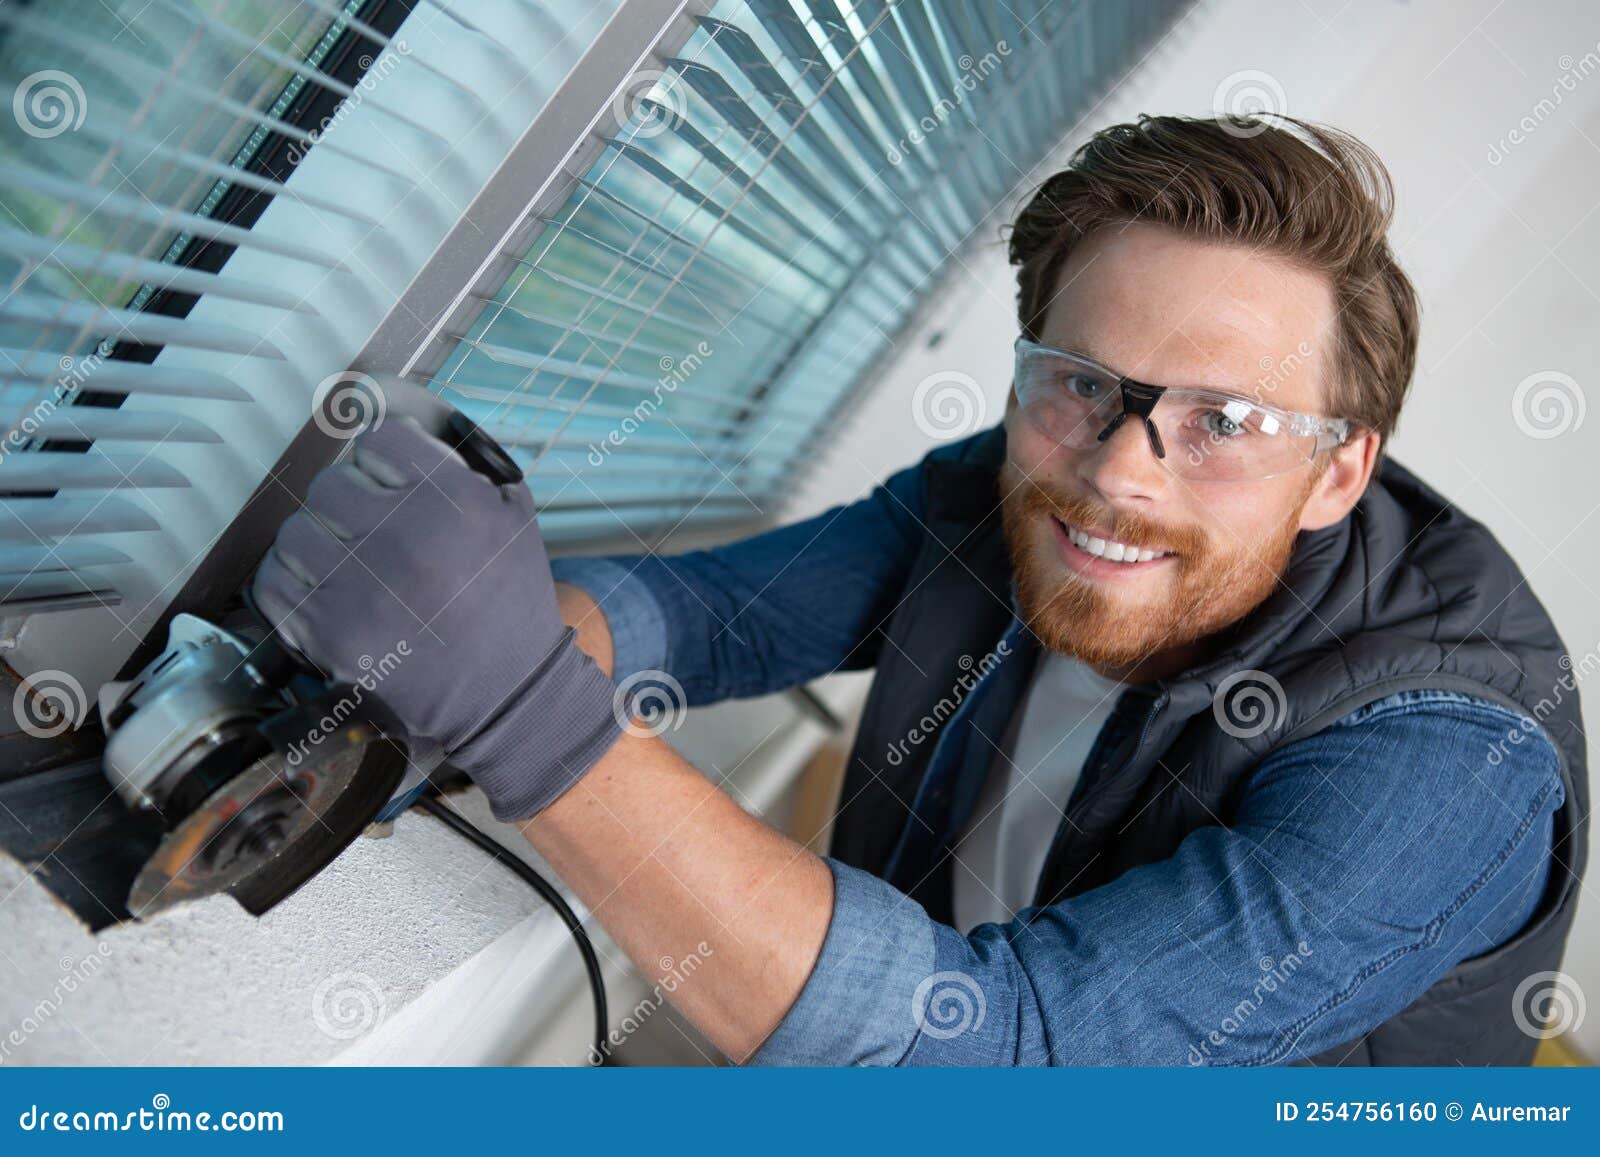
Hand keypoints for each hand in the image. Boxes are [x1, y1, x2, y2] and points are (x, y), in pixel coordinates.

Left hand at [252, 419, 620, 818]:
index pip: (378, 439)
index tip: (391, 479)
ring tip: (347, 563)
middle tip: (371, 528)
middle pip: (329, 483)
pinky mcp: (332, 634)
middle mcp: (402, 538)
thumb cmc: (511, 603)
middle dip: (350, 501)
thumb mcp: (514, 517)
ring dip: (317, 542)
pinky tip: (326, 592)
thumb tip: (407, 427)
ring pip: (295, 530)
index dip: (384, 458)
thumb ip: (466, 465)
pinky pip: (275, 582)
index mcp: (451, 501)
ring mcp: (360, 588)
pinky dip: (293, 583)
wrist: (508, 694)